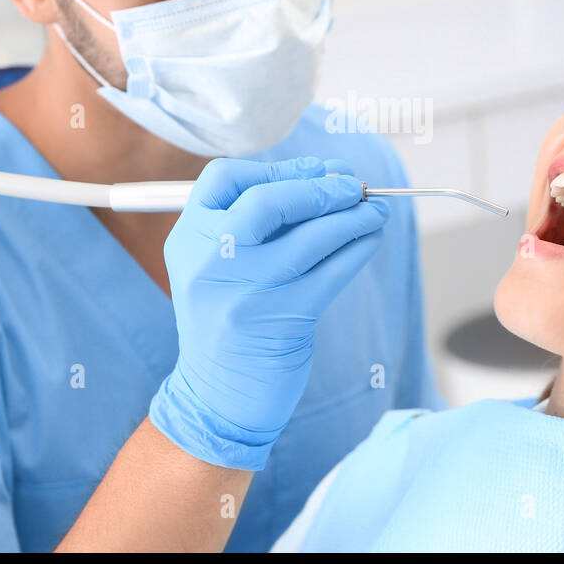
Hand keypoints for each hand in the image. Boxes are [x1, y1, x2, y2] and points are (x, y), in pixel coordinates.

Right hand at [148, 156, 389, 469]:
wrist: (216, 396)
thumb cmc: (227, 318)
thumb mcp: (213, 264)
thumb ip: (250, 222)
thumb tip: (325, 176)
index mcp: (188, 239)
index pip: (225, 179)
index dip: (278, 167)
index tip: (318, 169)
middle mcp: (211, 262)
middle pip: (270, 202)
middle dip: (320, 188)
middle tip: (354, 186)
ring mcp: (247, 293)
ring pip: (311, 237)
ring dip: (352, 217)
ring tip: (375, 210)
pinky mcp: (283, 320)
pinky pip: (332, 271)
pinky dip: (357, 249)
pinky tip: (370, 239)